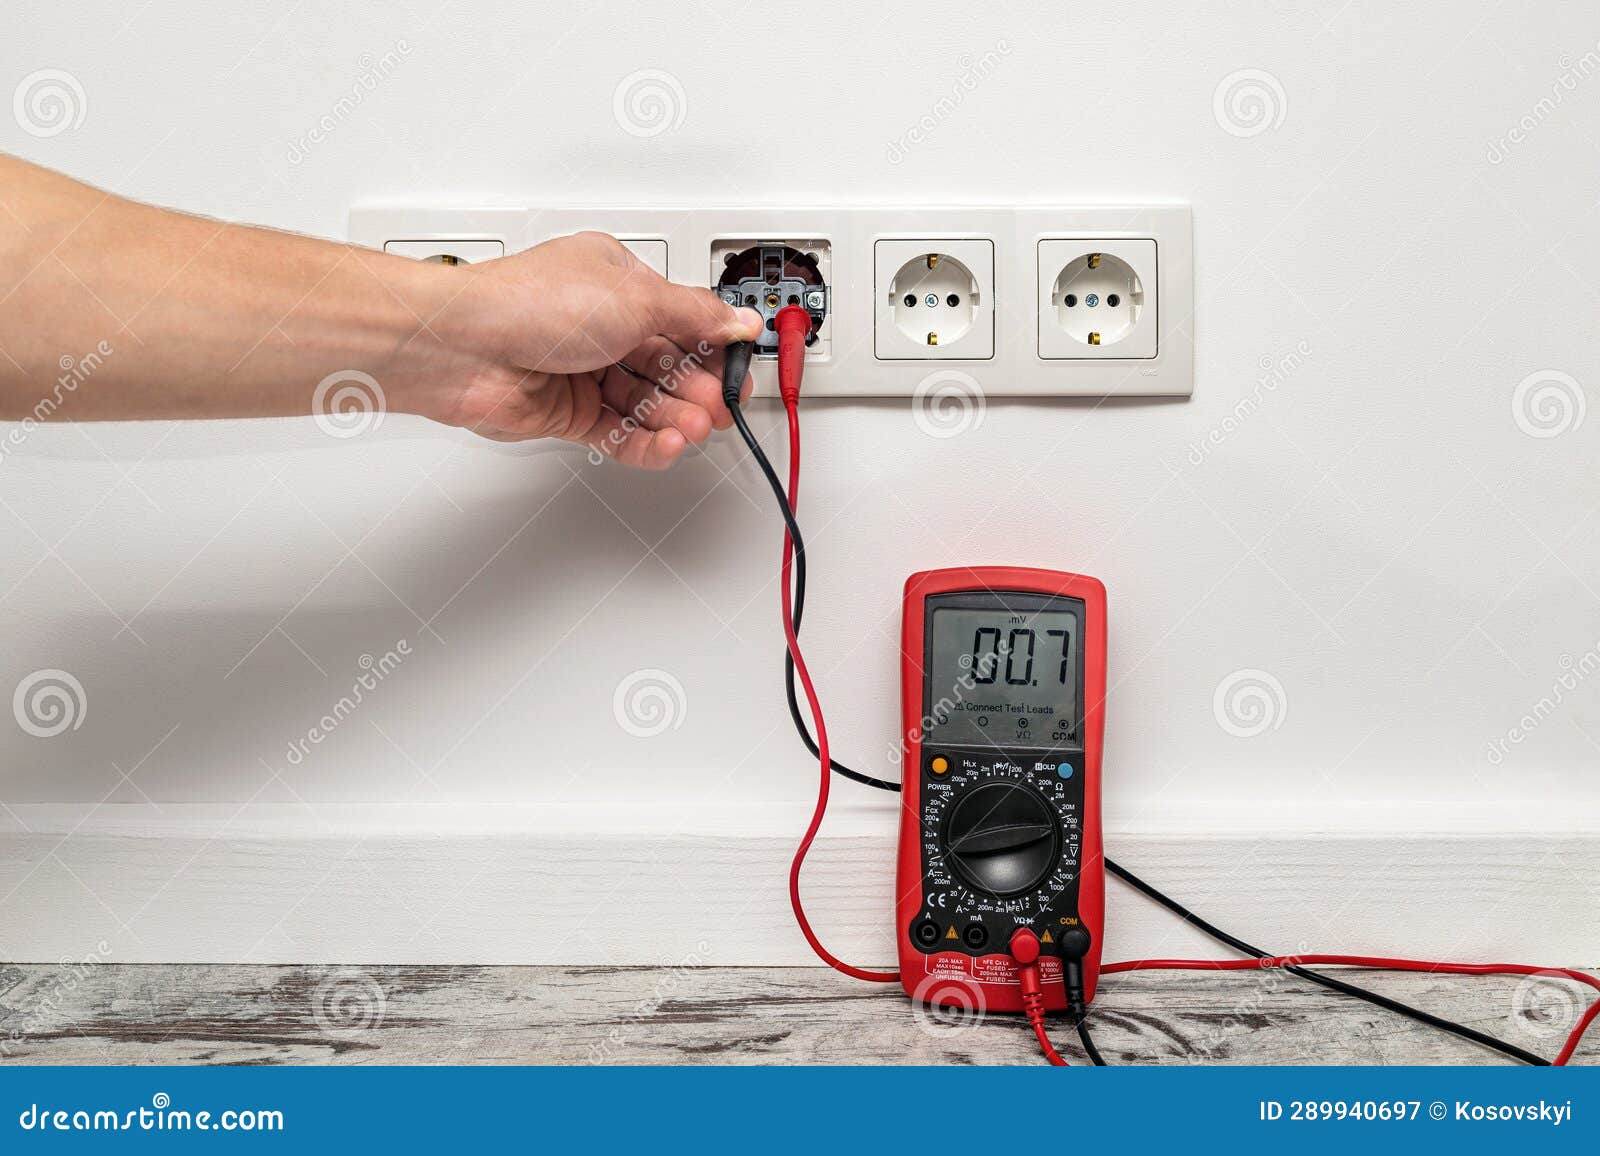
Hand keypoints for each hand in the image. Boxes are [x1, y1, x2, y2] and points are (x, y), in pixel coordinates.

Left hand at [425, 232, 763, 468]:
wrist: (462, 347)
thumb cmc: (529, 304)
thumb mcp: (635, 297)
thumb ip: (695, 316)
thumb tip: (738, 320)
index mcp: (616, 282)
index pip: (681, 318)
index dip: (713, 346)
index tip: (738, 369)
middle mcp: (599, 324)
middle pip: (667, 364)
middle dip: (697, 389)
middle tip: (721, 408)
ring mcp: (582, 369)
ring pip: (644, 401)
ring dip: (673, 417)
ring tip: (691, 430)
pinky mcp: (565, 413)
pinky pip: (617, 432)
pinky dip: (644, 441)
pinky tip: (665, 444)